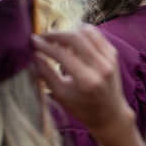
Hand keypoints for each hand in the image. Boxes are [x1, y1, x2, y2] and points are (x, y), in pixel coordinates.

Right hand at [33, 26, 145, 145]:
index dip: (45, 45)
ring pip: (86, 32)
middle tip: (43, 37)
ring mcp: (109, 59)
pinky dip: (82, 32)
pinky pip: (95, 34)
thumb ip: (47, 73)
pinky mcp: (113, 54)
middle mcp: (101, 67)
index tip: (33, 40)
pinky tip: (72, 39)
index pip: (62, 54)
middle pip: (76, 38)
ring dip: (69, 32)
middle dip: (56, 34)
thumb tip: (34, 55)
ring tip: (57, 39)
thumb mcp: (61, 94)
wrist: (110, 114)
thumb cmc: (82, 108)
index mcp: (86, 80)